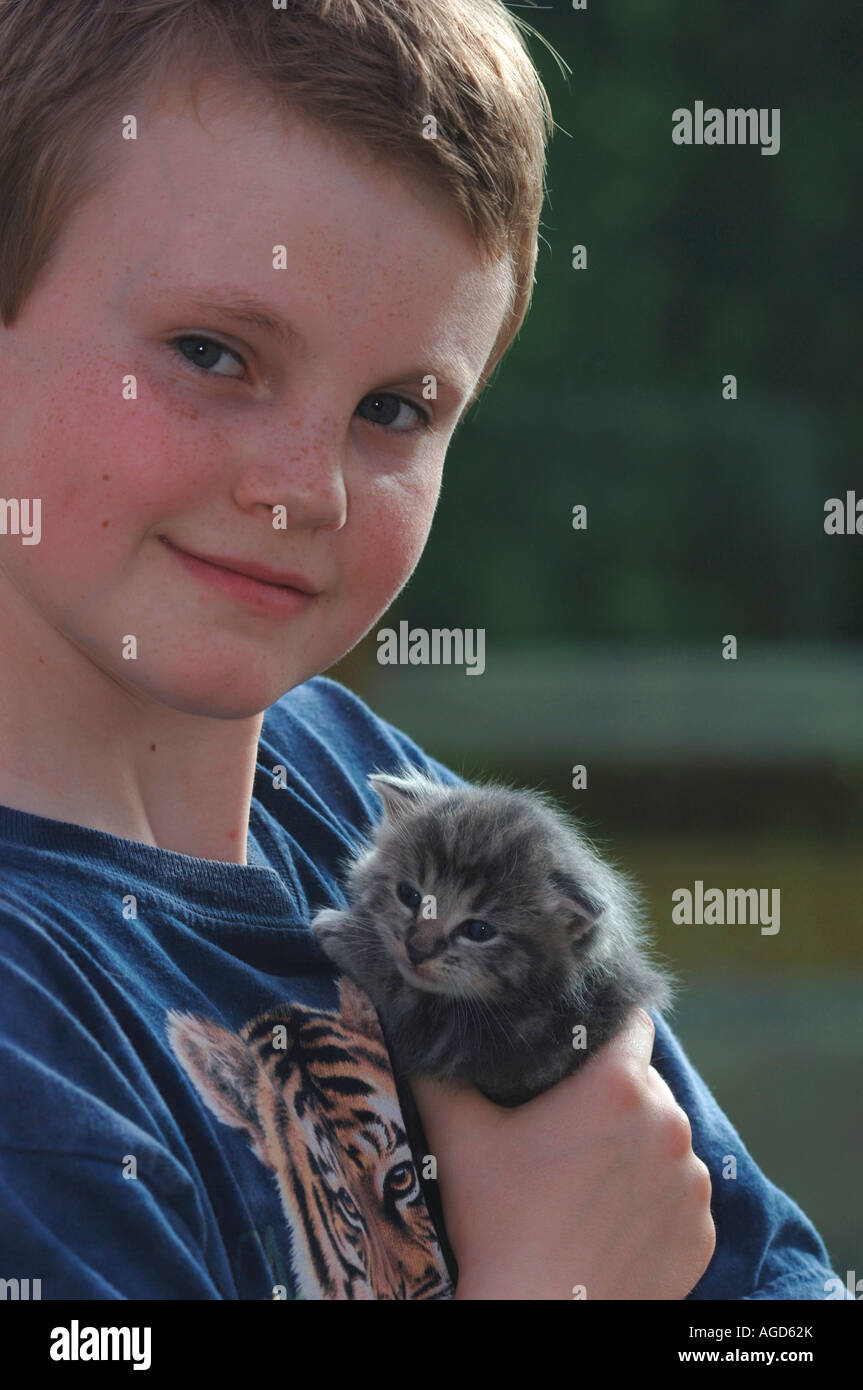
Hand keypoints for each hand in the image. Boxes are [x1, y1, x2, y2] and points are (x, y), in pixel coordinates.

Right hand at [410, 1008, 714, 1299]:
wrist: (538, 1325)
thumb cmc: (497, 1229)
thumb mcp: (459, 1138)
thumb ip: (443, 1076)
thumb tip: (426, 1040)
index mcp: (618, 1088)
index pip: (633, 1023)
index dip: (604, 1030)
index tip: (578, 1051)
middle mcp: (670, 1126)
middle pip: (647, 1085)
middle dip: (613, 1097)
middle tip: (567, 1127)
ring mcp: (692, 1184)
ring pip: (666, 1141)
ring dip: (637, 1149)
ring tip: (586, 1181)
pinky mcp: (701, 1233)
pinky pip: (681, 1197)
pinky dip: (654, 1201)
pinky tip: (609, 1220)